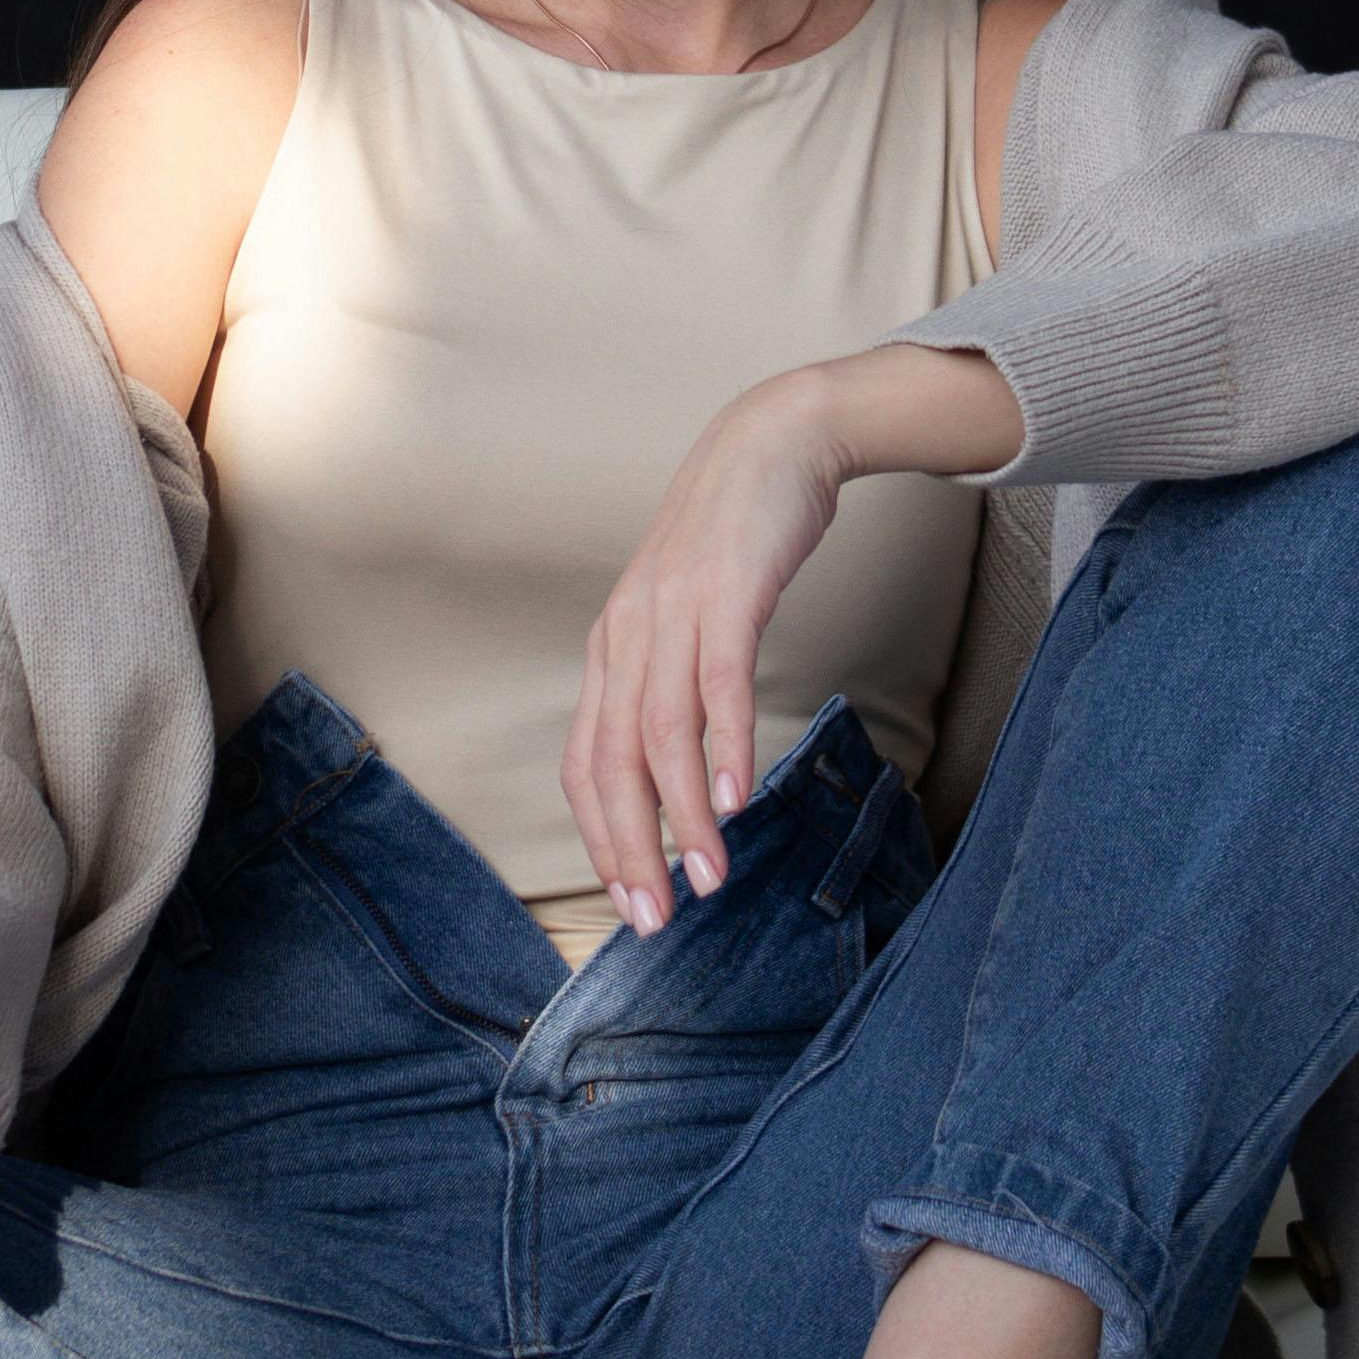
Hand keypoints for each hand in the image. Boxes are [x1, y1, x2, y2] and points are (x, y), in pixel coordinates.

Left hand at [564, 347, 1027, 926]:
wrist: (772, 441)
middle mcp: (629, 636)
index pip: (586, 763)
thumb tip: (680, 767)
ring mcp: (675, 613)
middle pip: (611, 762)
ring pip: (662, 735)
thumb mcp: (685, 617)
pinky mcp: (728, 594)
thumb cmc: (733, 540)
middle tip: (654, 917)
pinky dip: (725, 746)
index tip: (630, 900)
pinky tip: (737, 798)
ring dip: (683, 817)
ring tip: (708, 877)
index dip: (602, 837)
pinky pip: (720, 683)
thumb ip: (673, 682)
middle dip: (630, 848)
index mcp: (613, 650)